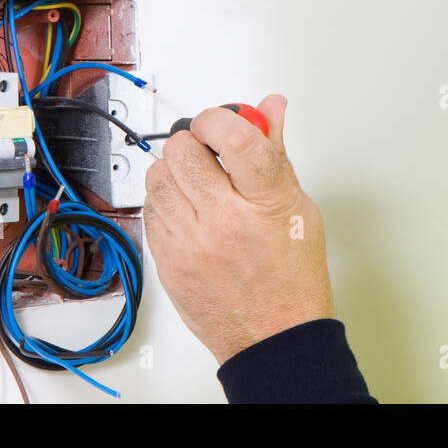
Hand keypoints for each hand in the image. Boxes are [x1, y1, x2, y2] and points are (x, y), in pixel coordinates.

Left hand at [143, 94, 334, 364]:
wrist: (274, 338)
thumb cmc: (291, 277)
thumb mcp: (299, 208)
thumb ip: (276, 153)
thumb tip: (269, 109)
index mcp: (266, 204)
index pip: (235, 138)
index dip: (222, 118)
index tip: (225, 122)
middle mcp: (224, 223)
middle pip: (183, 150)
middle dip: (196, 142)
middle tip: (212, 154)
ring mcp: (190, 244)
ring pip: (158, 175)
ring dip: (176, 170)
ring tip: (200, 184)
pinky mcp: (167, 262)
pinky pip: (149, 208)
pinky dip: (165, 200)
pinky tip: (188, 210)